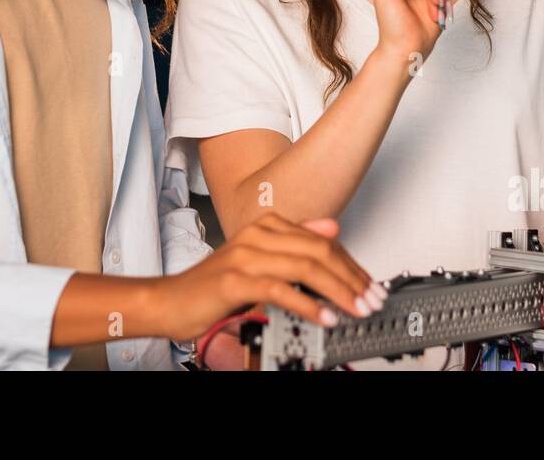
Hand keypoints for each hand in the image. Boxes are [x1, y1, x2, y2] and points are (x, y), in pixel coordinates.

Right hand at [155, 214, 380, 342]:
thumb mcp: (260, 259)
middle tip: (372, 299)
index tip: (370, 285)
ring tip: (356, 309)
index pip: (322, 239)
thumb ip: (295, 243)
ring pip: (305, 267)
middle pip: (319, 250)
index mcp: (266, 225)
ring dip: (338, 291)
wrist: (171, 301)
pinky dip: (308, 304)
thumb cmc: (215, 286)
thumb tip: (332, 227)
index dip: (351, 264)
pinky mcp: (235, 280)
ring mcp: (245, 255)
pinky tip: (325, 317)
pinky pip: (281, 289)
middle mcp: (257, 234)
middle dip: (351, 277)